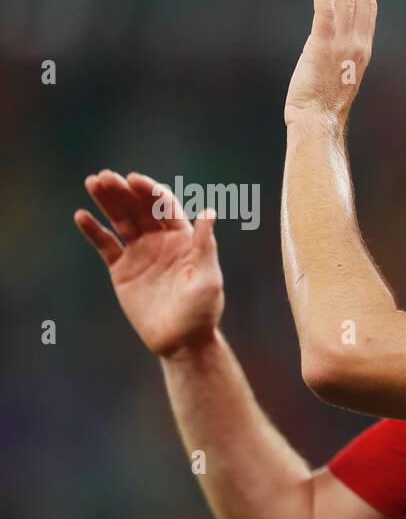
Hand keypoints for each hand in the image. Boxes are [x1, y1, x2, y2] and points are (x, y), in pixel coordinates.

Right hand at [74, 170, 223, 358]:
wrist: (181, 341)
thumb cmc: (201, 311)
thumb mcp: (207, 278)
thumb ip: (205, 245)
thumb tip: (209, 211)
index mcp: (184, 238)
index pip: (164, 206)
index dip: (150, 191)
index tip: (133, 180)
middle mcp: (161, 241)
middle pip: (140, 208)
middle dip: (124, 191)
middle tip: (105, 177)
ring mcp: (140, 253)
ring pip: (121, 220)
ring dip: (107, 201)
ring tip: (92, 183)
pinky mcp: (122, 269)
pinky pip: (106, 245)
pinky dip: (94, 230)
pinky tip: (81, 216)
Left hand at [284, 0, 376, 126]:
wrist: (318, 121)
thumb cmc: (323, 105)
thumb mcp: (339, 76)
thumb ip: (340, 57)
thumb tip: (332, 49)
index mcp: (363, 50)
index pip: (369, 10)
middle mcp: (357, 44)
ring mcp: (342, 44)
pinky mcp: (322, 44)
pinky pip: (325, 9)